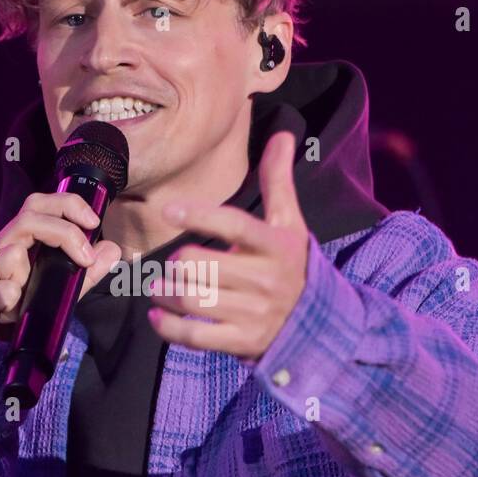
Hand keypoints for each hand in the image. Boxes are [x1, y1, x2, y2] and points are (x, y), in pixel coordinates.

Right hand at [0, 191, 120, 338]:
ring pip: (11, 255)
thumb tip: (112, 249)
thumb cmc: (15, 313)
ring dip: (25, 280)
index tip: (93, 222)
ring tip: (21, 302)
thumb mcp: (57, 290)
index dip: (67, 205)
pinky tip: (5, 310)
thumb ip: (86, 273)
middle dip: (64, 233)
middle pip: (28, 218)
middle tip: (85, 257)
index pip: (38, 206)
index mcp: (15, 242)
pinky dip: (7, 299)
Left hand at [146, 130, 310, 359]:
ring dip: (165, 293)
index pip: (234, 223)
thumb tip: (282, 133)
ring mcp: (255, 314)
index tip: (169, 209)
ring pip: (192, 299)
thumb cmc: (291, 264)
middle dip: (176, 262)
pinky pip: (195, 335)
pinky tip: (158, 315)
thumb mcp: (289, 223)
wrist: (319, 324)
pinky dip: (167, 326)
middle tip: (173, 263)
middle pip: (199, 264)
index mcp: (275, 245)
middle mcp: (266, 279)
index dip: (199, 215)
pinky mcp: (244, 342)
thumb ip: (278, 180)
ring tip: (159, 287)